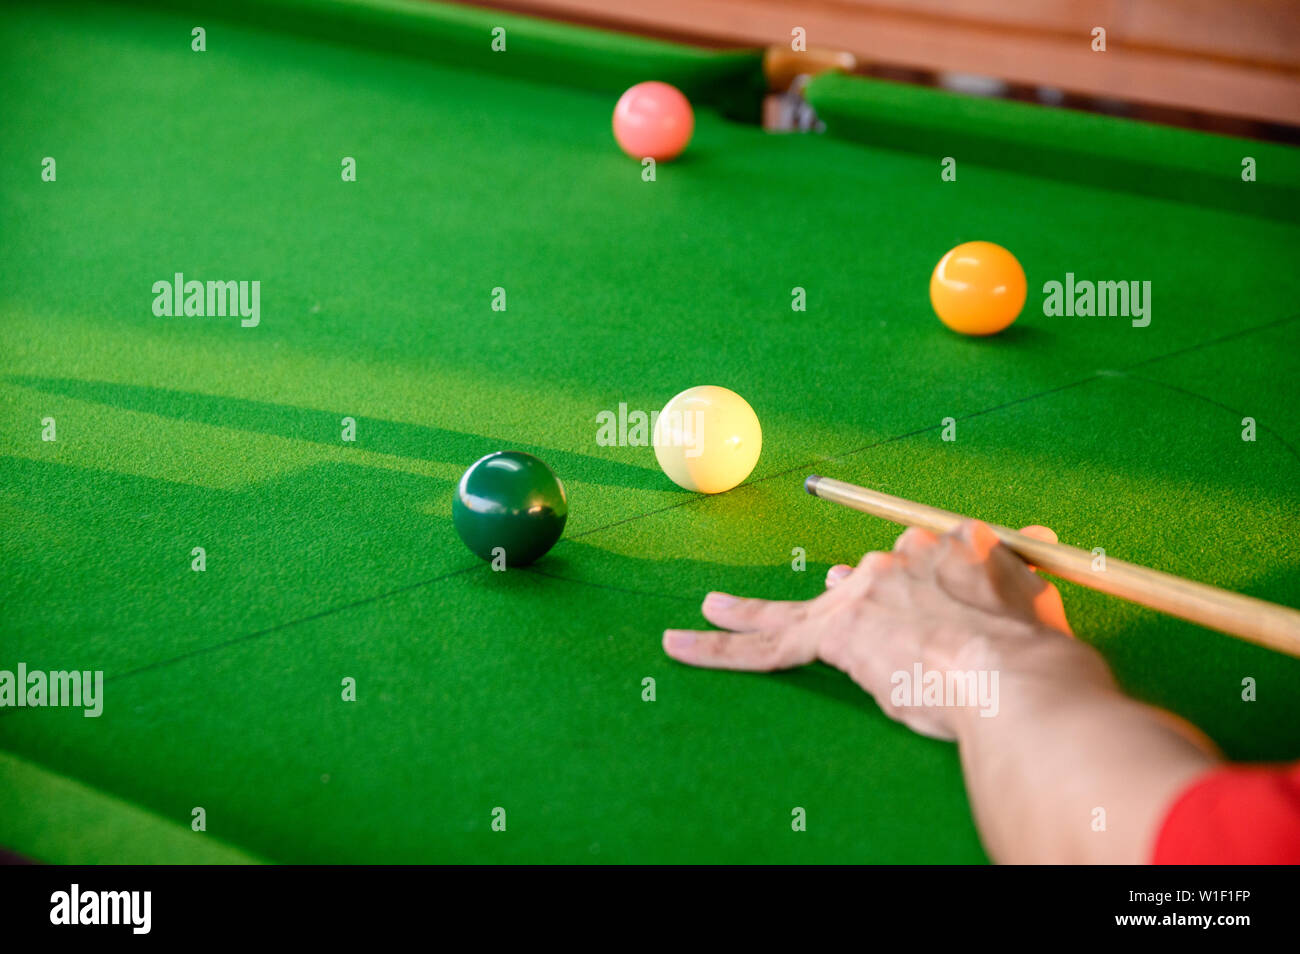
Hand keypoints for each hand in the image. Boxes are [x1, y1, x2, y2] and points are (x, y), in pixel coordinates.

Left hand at [663, 520, 1105, 739]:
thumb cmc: (1035, 655)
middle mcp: (899, 561)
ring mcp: (861, 594)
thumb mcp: (1041, 601)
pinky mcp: (832, 634)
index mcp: (950, 550)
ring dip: (748, 611)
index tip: (907, 602)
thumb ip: (1029, 572)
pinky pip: (764, 646)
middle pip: (851, 580)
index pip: (912, 563)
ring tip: (710, 610)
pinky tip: (681, 646)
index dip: (907, 588)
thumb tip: (1049, 536)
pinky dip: (719, 650)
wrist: (1011, 678)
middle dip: (842, 598)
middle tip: (828, 605)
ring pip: (792, 607)